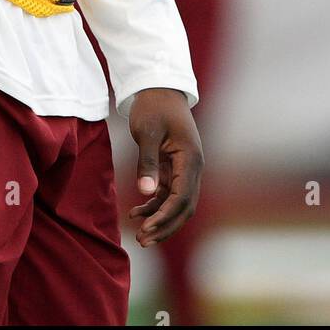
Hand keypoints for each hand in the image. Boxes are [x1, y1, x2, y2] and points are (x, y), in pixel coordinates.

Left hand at [127, 87, 202, 246]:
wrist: (158, 88)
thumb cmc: (153, 107)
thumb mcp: (147, 132)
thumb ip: (147, 162)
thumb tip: (145, 192)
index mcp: (191, 159)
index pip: (182, 197)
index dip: (165, 216)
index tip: (147, 229)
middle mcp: (193, 167)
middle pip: (184, 207)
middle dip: (165, 226)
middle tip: (143, 241)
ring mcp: (186, 169)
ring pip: (177, 204)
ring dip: (161, 220)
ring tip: (139, 235)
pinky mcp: (175, 168)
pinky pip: (169, 194)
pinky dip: (155, 205)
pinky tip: (137, 213)